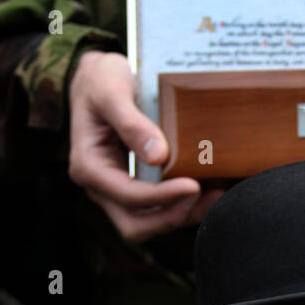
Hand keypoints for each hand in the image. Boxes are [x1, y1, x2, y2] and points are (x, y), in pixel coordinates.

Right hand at [67, 50, 224, 242]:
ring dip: (181, 215)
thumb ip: (131, 122)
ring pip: (148, 223)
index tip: (193, 184)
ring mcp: (116, 191)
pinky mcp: (134, 188)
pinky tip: (208, 190)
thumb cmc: (100, 80)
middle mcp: (100, 187)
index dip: (162, 197)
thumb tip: (159, 156)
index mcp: (89, 166)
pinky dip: (182, 206)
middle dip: (171, 217)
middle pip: (135, 226)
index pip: (128, 196)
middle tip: (204, 196)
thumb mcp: (111, 90)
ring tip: (215, 196)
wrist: (96, 79)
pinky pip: (158, 209)